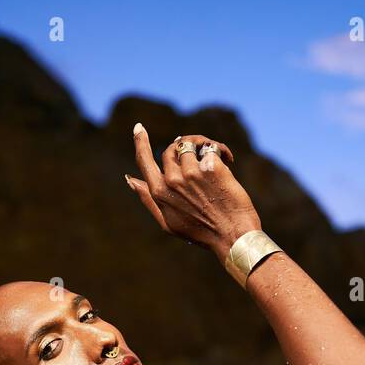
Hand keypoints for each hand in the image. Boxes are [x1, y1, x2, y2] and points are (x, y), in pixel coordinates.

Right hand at [126, 126, 262, 262]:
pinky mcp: (212, 167)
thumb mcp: (168, 223)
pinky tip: (229, 161)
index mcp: (160, 193)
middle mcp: (173, 180)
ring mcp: (192, 173)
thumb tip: (130, 180)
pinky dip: (222, 150)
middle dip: (183, 148)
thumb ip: (149, 199)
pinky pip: (212, 146)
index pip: (144, 161)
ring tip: (218, 156)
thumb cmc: (202, 233)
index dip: (140, 142)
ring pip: (191, 144)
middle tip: (198, 154)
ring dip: (203, 145)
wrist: (233, 236)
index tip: (139, 128)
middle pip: (171, 150)